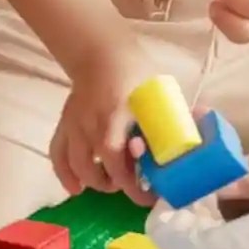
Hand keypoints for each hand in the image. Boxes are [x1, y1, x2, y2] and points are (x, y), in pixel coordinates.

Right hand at [50, 42, 156, 205]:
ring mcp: (74, 125)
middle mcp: (91, 124)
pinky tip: (76, 189)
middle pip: (96, 169)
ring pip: (77, 166)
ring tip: (111, 184)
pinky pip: (57, 154)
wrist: (102, 54)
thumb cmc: (135, 73)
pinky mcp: (65, 124)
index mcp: (115, 116)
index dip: (130, 184)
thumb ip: (171, 120)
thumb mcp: (158, 94)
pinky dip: (65, 174)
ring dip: (95, 182)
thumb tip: (191, 144)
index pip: (116, 160)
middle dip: (116, 185)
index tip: (149, 195)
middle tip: (134, 185)